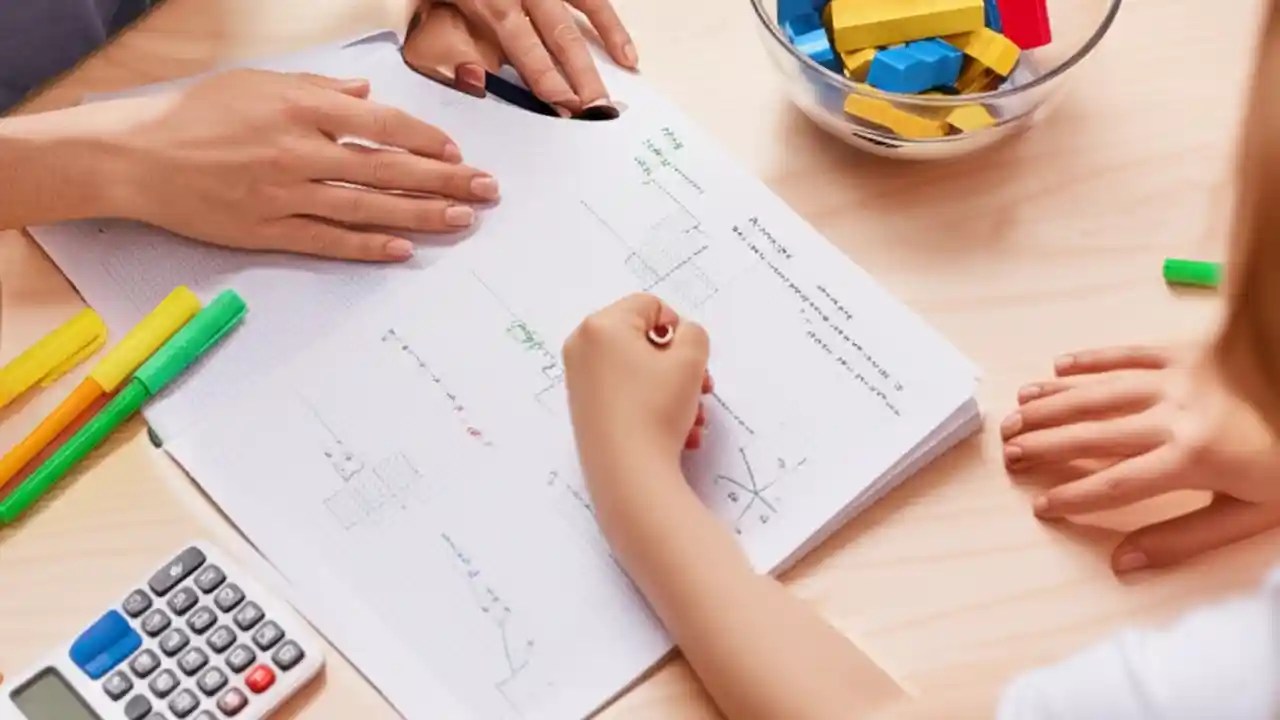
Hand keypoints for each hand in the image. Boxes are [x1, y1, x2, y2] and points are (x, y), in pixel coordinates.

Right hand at [93, 70, 497, 260]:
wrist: (138, 156)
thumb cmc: (198, 114)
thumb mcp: (260, 83)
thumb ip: (319, 91)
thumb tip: (367, 93)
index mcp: (302, 110)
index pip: (383, 126)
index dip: (426, 140)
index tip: (456, 153)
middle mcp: (300, 152)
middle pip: (387, 169)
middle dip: (444, 180)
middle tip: (486, 190)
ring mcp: (285, 195)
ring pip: (367, 208)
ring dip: (420, 215)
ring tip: (461, 220)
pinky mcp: (268, 230)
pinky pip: (328, 240)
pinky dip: (368, 247)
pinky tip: (403, 251)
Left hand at [411, 0, 635, 112]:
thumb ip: (441, 30)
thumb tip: (467, 73)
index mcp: (490, 0)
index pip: (525, 46)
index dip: (546, 77)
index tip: (564, 104)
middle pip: (559, 34)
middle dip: (580, 74)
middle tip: (597, 107)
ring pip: (583, 8)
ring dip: (605, 40)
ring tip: (623, 73)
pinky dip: (608, 17)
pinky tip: (622, 43)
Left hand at [564, 294, 711, 478]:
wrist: (628, 474)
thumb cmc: (656, 408)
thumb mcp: (690, 361)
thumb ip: (694, 334)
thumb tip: (679, 337)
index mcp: (600, 325)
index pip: (651, 306)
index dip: (679, 330)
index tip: (689, 361)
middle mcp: (582, 347)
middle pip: (644, 341)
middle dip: (679, 366)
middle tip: (701, 389)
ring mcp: (580, 381)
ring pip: (640, 372)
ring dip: (674, 391)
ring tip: (693, 418)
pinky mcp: (585, 409)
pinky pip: (627, 394)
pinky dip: (653, 407)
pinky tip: (678, 433)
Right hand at [1002, 345, 1279, 571]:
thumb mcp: (1250, 515)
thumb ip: (1185, 539)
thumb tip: (1123, 562)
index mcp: (1192, 459)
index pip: (1116, 484)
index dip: (1074, 497)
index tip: (1042, 507)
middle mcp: (1174, 415)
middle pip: (1094, 434)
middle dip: (1044, 444)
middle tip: (1008, 453)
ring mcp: (1176, 379)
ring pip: (1099, 392)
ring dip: (1052, 403)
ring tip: (1015, 413)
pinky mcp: (1183, 353)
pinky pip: (1126, 354)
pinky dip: (1090, 360)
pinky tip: (1057, 367)